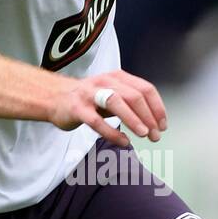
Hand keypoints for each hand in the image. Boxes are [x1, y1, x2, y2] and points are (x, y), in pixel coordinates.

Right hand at [50, 68, 167, 146]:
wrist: (54, 97)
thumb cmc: (88, 98)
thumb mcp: (112, 94)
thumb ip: (131, 103)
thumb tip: (154, 121)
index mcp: (118, 77)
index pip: (145, 89)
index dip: (157, 108)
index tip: (163, 125)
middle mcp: (105, 82)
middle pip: (134, 96)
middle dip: (149, 117)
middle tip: (156, 135)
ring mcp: (91, 94)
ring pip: (117, 103)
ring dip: (134, 120)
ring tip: (144, 134)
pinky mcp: (78, 109)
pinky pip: (97, 121)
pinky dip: (113, 133)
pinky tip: (123, 141)